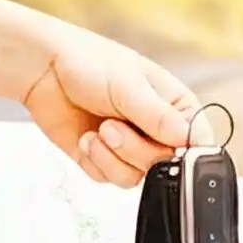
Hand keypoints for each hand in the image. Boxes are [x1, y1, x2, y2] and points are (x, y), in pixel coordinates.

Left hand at [22, 34, 206, 186]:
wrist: (44, 70)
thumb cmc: (90, 63)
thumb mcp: (129, 86)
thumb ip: (159, 117)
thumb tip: (189, 140)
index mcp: (176, 107)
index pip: (198, 143)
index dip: (186, 153)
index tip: (167, 151)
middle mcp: (158, 130)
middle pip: (166, 166)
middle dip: (135, 150)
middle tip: (111, 126)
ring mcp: (132, 147)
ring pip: (137, 178)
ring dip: (112, 157)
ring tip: (98, 130)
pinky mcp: (105, 160)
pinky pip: (110, 179)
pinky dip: (95, 162)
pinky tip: (85, 137)